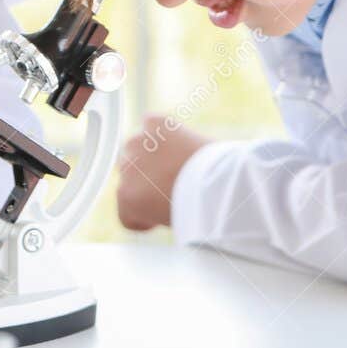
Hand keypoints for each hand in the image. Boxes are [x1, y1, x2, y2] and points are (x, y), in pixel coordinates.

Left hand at [116, 112, 211, 231]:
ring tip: (169, 206)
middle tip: (170, 191)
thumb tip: (181, 163)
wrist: (217, 184)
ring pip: (128, 188)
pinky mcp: (126, 194)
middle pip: (133, 162)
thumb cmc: (221, 166)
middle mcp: (136, 141)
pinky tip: (160, 221)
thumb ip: (181, 149)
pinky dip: (141, 223)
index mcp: (156, 124)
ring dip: (144, 199)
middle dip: (148, 177)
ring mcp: (128, 168)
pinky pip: (125, 216)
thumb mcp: (201, 145)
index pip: (146, 136)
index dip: (159, 156)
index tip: (173, 170)